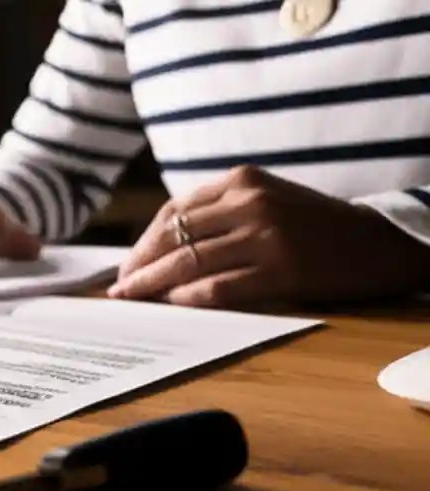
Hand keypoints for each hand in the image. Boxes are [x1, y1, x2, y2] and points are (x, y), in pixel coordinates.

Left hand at [109, 166, 429, 307]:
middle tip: (118, 289)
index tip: (126, 265)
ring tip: (133, 300)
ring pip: (188, 261)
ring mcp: (265, 234)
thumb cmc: (313, 226)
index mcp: (241, 180)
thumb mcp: (265, 200)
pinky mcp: (280, 268)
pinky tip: (171, 305)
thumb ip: (219, 214)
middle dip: (138, 265)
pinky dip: (188, 297)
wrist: (377, 241)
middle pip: (174, 236)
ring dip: (152, 284)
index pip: (174, 211)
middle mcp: (249, 202)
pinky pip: (219, 286)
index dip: (143, 241)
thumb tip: (160, 248)